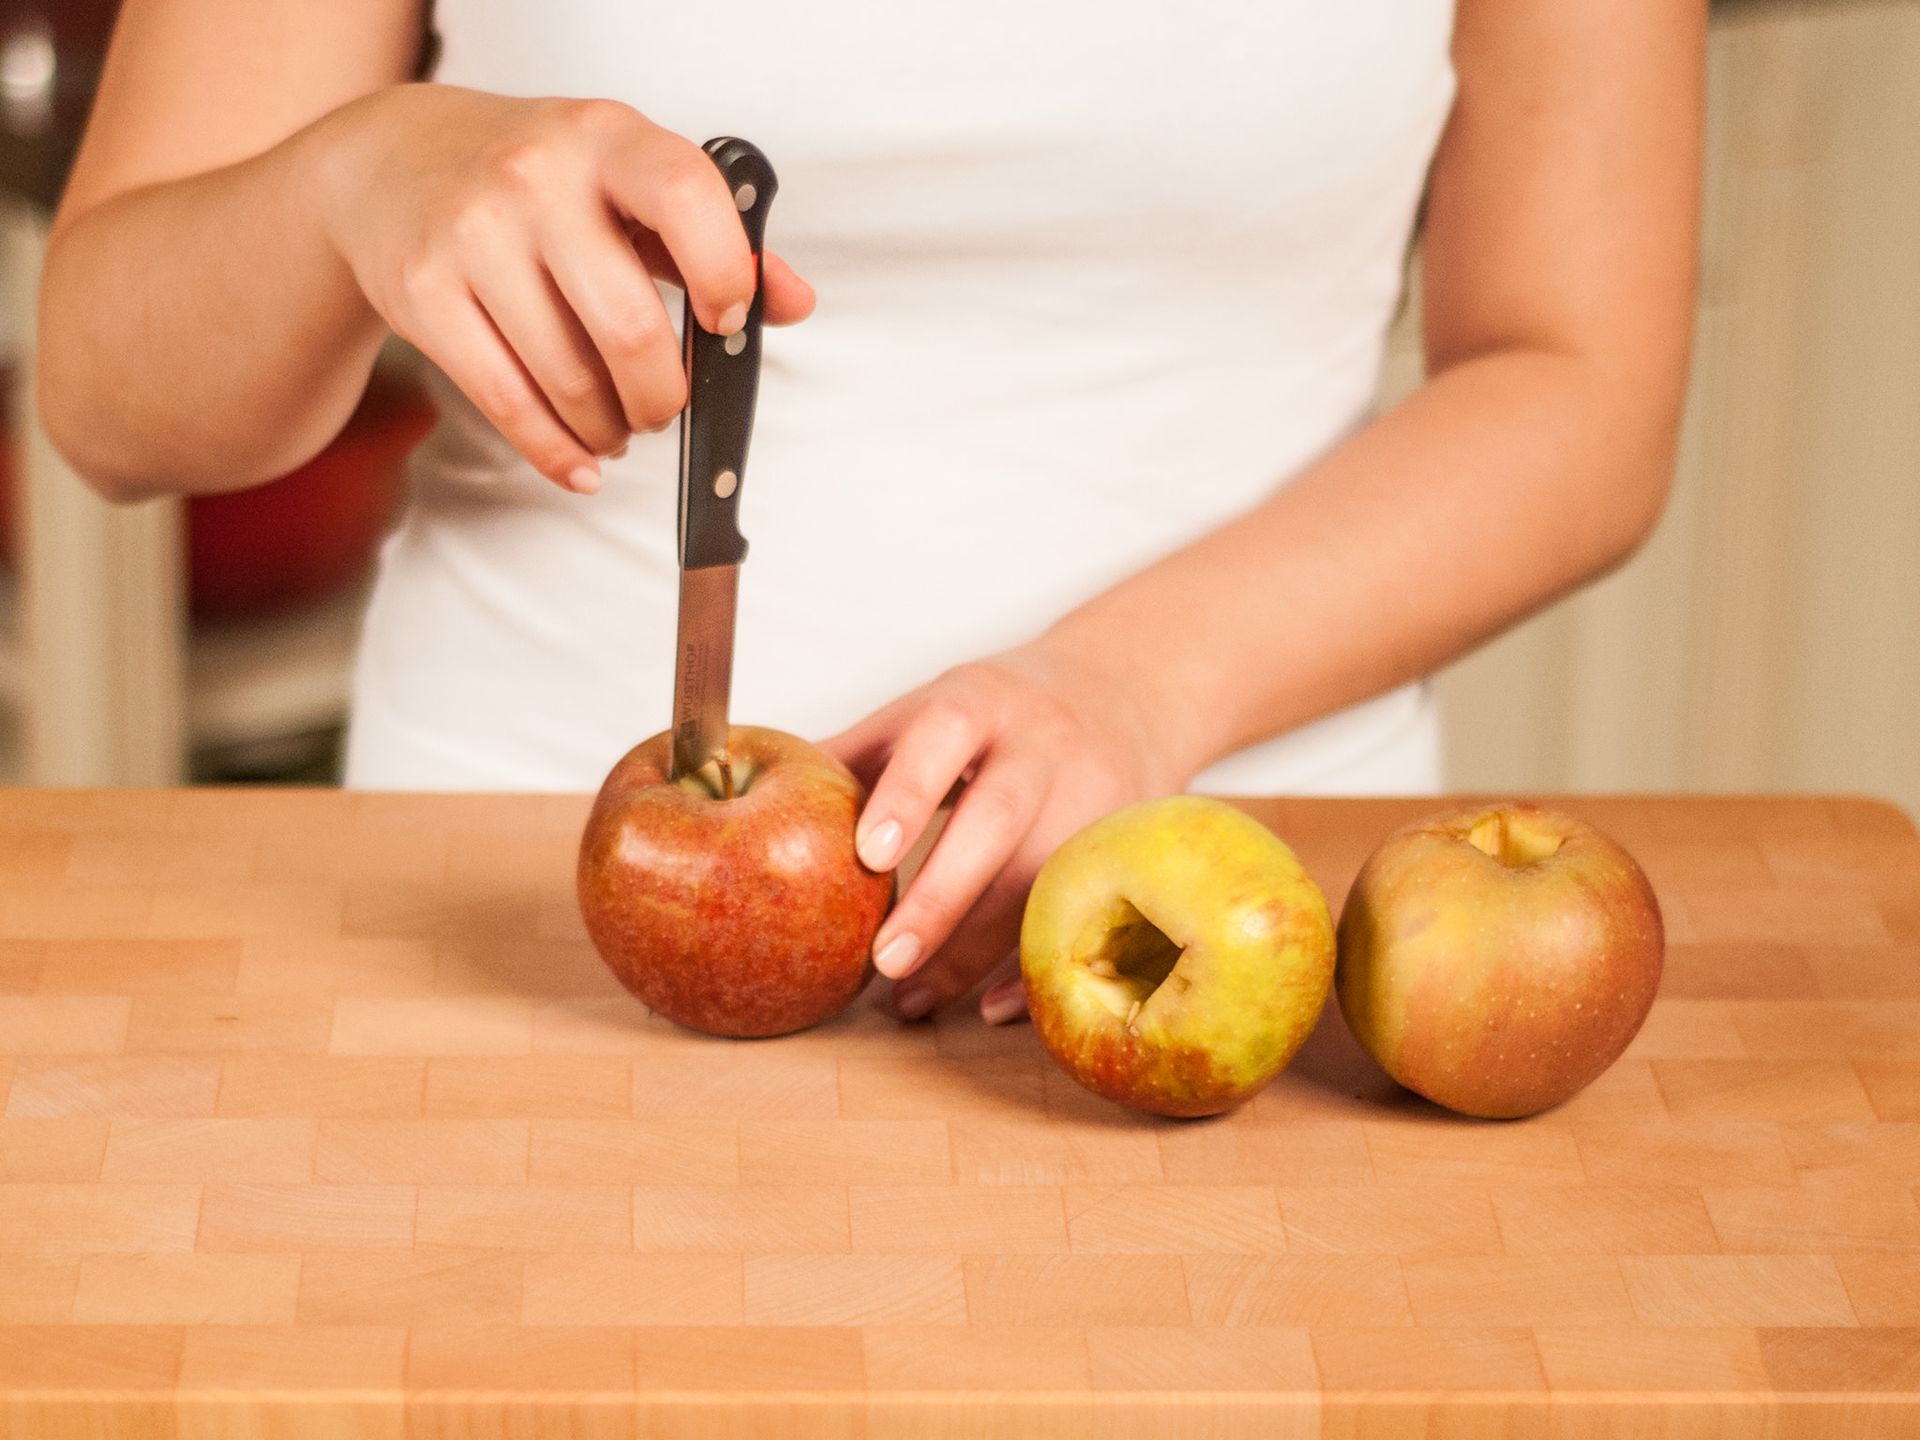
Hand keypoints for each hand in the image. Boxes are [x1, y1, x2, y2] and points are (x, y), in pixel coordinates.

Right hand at [312, 84, 813, 492]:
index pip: (685, 194)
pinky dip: (557, 451)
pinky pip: (507, 404)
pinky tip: (581, 460)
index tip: (726, 320)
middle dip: (662, 394)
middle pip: (628, 326)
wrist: (391, 161)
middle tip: (663, 407)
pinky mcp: (422, 293)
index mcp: (605, 138)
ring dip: (611, 428)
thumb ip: (716, 235)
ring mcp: (471, 235)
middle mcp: (534, 179)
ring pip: (570, 379)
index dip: (724, 272)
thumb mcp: (625, 176)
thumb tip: (791, 300)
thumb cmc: (534, 176)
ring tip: (619, 427)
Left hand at [821, 640, 1186, 1024]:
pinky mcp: (1122, 846)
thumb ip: (857, 752)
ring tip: (911, 1000)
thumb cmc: (997, 715)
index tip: (867, 855)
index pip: (945, 734)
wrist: (1123, 691)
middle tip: (884, 960)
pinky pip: (1083, 918)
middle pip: (999, 819)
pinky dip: (1034, 968)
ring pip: (1042, 879)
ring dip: (976, 949)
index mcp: (981, 701)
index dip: (909, 793)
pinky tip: (986, 1008)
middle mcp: (1043, 745)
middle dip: (943, 894)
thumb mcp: (932, 708)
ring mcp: (1093, 795)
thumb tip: (747, 788)